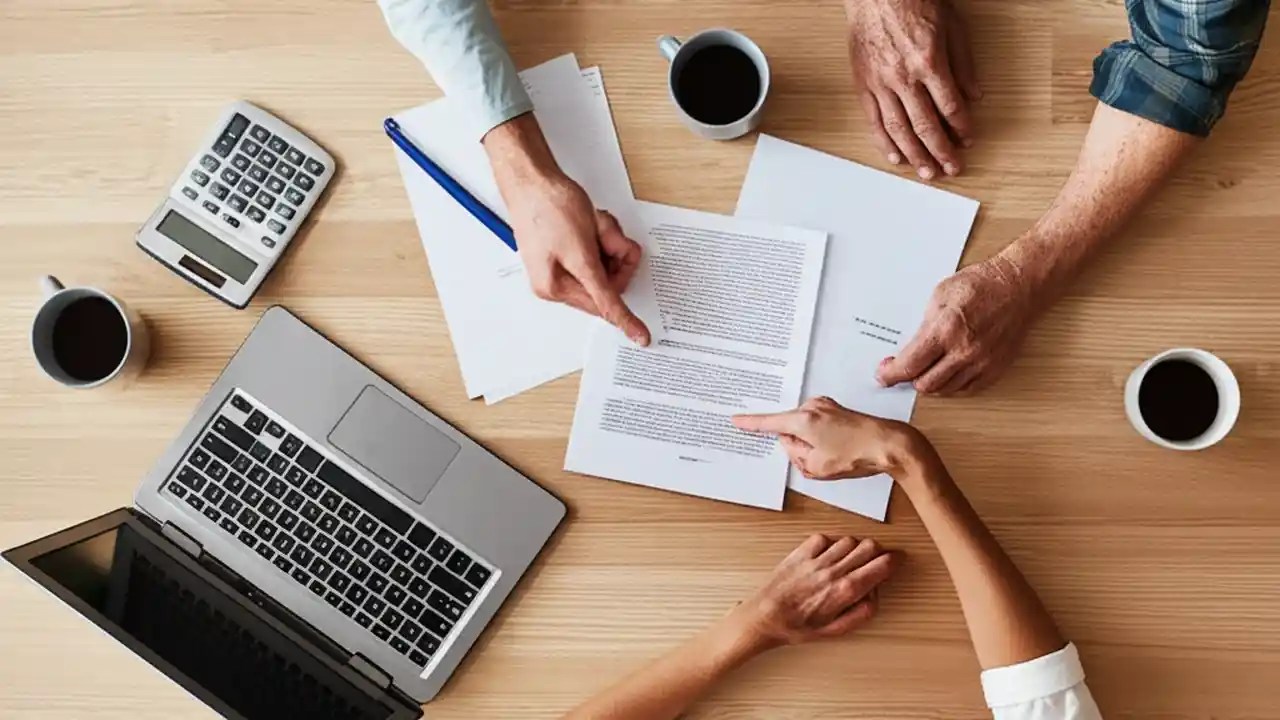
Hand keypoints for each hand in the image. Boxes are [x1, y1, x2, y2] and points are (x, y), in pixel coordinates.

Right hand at [484, 115, 650, 344]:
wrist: (531, 178)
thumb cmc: (548, 207)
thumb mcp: (583, 248)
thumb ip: (603, 279)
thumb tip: (619, 297)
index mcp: (556, 288)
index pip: (600, 306)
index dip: (625, 319)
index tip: (640, 336)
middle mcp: (557, 282)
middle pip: (607, 282)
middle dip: (615, 257)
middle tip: (609, 236)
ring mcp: (562, 266)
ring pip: (605, 265)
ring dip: (608, 243)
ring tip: (595, 224)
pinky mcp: (568, 250)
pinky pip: (597, 253)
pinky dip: (601, 237)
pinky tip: (591, 222)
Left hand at [730, 533, 900, 647]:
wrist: (765, 617)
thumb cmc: (797, 627)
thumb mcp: (835, 631)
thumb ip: (861, 613)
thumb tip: (875, 596)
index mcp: (844, 591)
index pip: (881, 566)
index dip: (894, 560)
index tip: (898, 560)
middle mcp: (832, 571)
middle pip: (869, 547)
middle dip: (878, 553)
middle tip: (877, 562)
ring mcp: (816, 559)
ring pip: (849, 540)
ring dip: (856, 548)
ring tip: (851, 562)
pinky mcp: (801, 552)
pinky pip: (825, 538)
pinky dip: (833, 544)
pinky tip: (829, 557)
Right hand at [733, 396, 921, 479]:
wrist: (890, 444)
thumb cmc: (857, 455)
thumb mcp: (816, 466)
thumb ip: (794, 455)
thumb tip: (790, 444)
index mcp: (803, 420)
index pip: (768, 422)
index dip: (750, 424)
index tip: (736, 420)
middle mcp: (812, 407)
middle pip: (789, 428)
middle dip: (797, 447)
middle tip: (819, 461)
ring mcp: (826, 406)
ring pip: (804, 429)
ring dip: (812, 444)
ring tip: (835, 457)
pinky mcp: (837, 409)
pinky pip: (817, 426)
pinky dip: (822, 439)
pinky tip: (839, 450)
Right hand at [844, 0, 979, 178]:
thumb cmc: (914, 3)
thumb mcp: (952, 27)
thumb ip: (964, 64)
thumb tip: (975, 96)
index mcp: (930, 62)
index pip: (951, 106)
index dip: (963, 128)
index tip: (968, 140)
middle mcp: (904, 77)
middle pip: (927, 125)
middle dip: (941, 151)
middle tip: (951, 169)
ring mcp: (881, 83)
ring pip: (900, 128)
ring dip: (915, 155)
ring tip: (926, 172)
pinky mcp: (864, 84)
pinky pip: (874, 120)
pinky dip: (885, 142)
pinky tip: (895, 157)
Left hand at [877, 254, 1033, 394]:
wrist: (1018, 287)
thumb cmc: (980, 285)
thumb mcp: (940, 295)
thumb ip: (923, 324)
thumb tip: (908, 346)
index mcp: (945, 329)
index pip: (910, 364)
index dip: (891, 374)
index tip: (883, 375)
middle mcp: (964, 350)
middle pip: (924, 384)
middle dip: (908, 379)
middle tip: (902, 370)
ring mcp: (981, 362)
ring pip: (944, 389)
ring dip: (929, 382)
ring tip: (924, 369)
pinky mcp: (994, 369)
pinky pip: (965, 389)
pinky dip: (951, 384)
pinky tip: (945, 371)